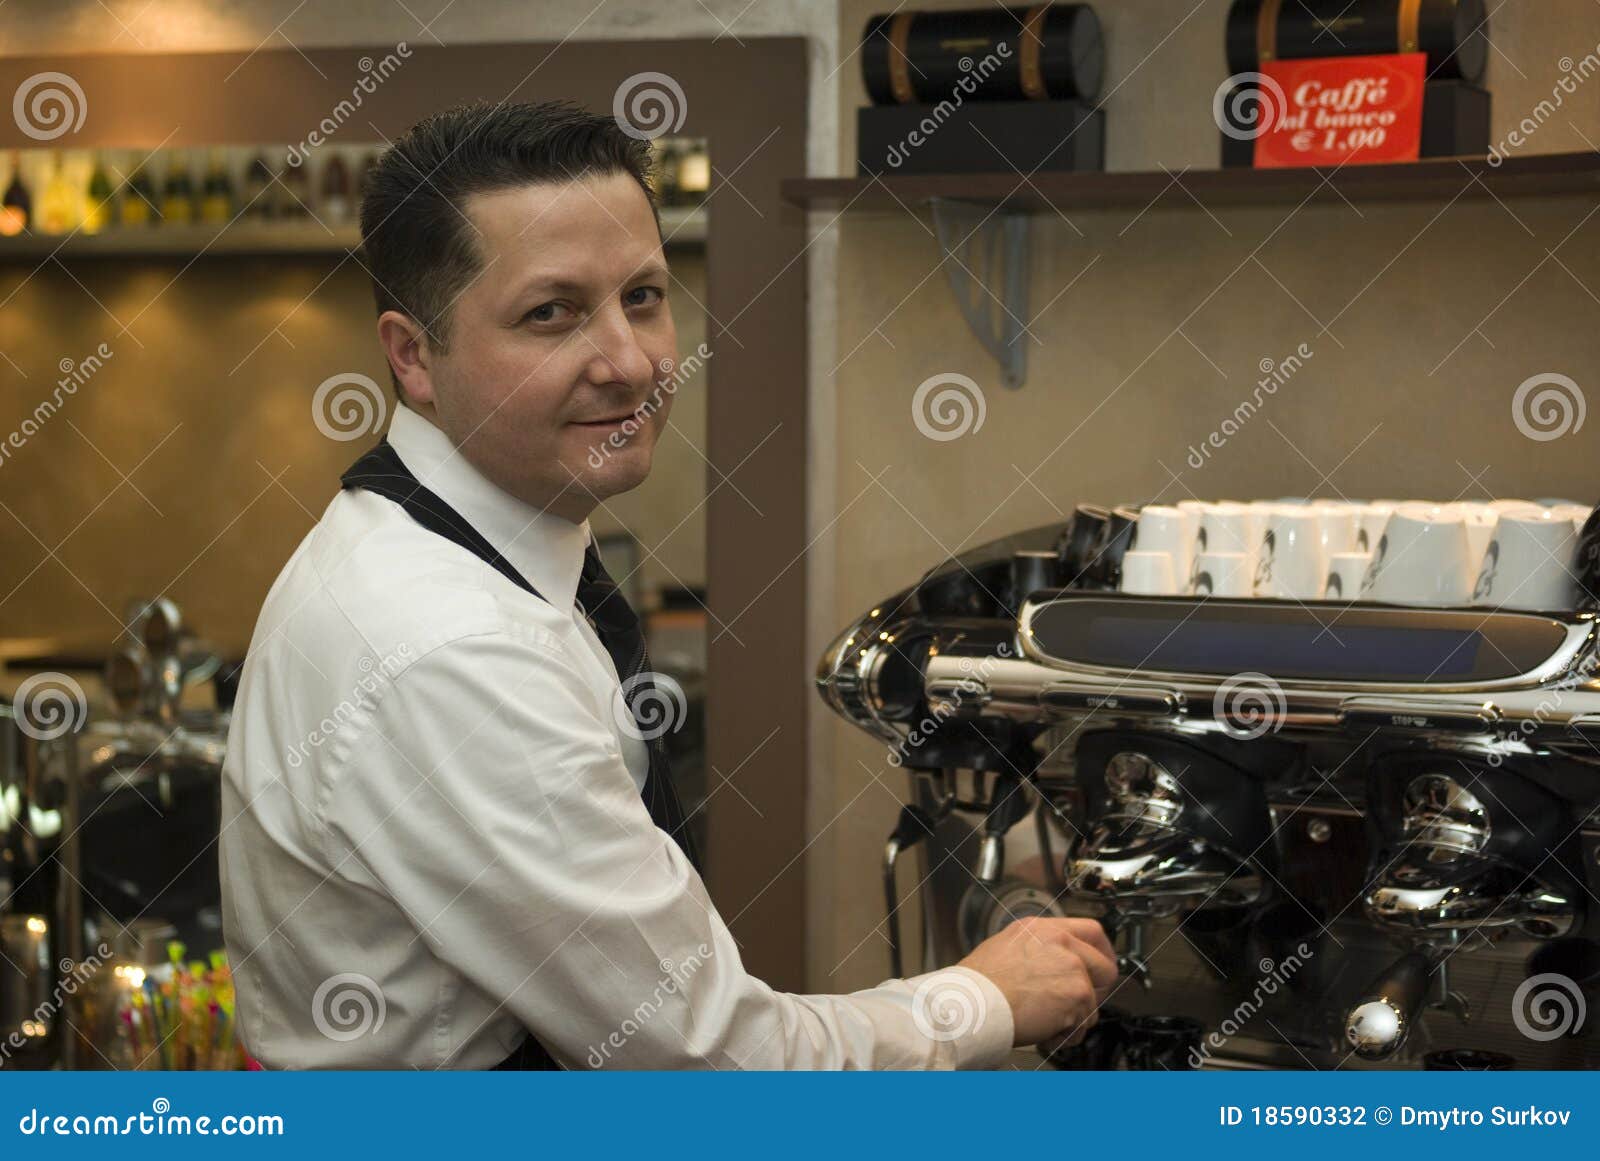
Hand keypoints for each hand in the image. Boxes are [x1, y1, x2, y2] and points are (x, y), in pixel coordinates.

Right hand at [957, 916, 1117, 1047]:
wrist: (972, 1003)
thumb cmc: (978, 985)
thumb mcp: (1006, 949)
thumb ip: (1037, 951)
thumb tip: (1052, 967)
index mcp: (1041, 929)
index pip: (1091, 930)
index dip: (1101, 953)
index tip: (1101, 966)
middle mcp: (1061, 943)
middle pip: (1104, 967)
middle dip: (1094, 993)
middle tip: (1077, 1006)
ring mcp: (1073, 968)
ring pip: (1093, 1004)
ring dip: (1073, 1019)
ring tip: (1043, 1022)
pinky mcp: (1078, 994)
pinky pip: (1083, 1025)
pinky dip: (1065, 1036)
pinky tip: (1042, 1031)